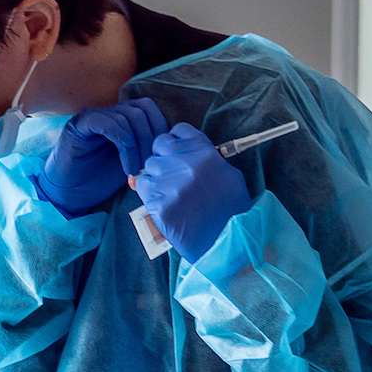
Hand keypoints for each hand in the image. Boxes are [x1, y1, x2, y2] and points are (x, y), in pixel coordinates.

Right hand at [38, 98, 167, 215]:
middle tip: (151, 167)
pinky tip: (127, 170)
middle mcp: (109, 112)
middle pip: (143, 110)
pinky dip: (125, 148)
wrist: (68, 193)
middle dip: (152, 140)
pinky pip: (111, 126)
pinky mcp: (81, 124)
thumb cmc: (98, 180)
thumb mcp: (131, 163)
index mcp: (121, 118)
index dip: (161, 130)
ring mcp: (94, 116)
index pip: (150, 110)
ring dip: (139, 148)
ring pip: (130, 118)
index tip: (162, 159)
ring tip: (138, 173)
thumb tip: (171, 149)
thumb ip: (146, 150)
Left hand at [135, 123, 249, 261]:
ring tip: (169, 193)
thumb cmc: (230, 210)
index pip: (178, 130)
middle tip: (171, 175)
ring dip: (155, 177)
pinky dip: (147, 193)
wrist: (226, 241)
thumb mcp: (228, 175)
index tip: (177, 152)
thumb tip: (188, 154)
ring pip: (148, 166)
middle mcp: (185, 161)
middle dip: (163, 158)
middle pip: (159, 145)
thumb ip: (207, 159)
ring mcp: (169, 181)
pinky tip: (161, 202)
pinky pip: (141, 186)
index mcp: (204, 151)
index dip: (176, 142)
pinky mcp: (157, 202)